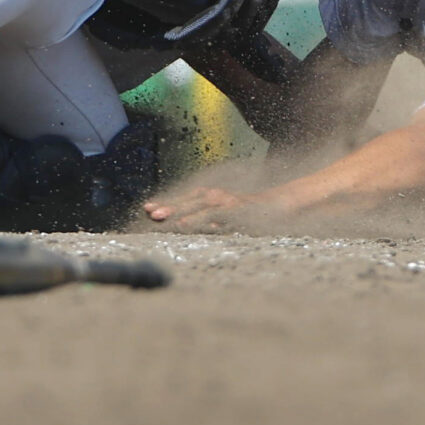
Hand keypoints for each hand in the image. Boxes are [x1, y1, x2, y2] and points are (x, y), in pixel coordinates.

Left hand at [143, 186, 261, 230]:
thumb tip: (187, 228)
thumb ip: (208, 223)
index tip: (146, 209)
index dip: (166, 203)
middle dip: (165, 206)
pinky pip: (211, 214)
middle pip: (185, 201)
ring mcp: (224, 201)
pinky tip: (183, 223)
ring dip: (175, 210)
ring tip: (157, 216)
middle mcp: (214, 196)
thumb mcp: (226, 220)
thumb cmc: (250, 215)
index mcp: (210, 198)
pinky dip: (195, 218)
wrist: (279, 205)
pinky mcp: (234, 209)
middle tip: (147, 211)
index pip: (183, 200)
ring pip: (194, 205)